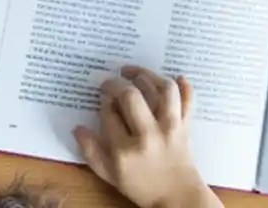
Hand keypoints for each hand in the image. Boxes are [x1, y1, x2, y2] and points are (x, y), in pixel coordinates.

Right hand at [74, 67, 220, 207]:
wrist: (178, 198)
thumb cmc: (142, 187)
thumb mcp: (110, 176)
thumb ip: (91, 152)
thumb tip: (78, 128)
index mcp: (125, 151)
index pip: (109, 114)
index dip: (103, 102)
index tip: (103, 100)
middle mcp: (148, 135)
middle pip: (131, 96)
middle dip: (116, 84)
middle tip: (110, 82)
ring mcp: (170, 129)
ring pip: (162, 90)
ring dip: (147, 75)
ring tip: (133, 72)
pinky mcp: (186, 127)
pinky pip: (189, 101)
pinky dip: (186, 87)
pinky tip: (178, 77)